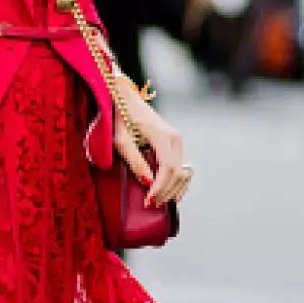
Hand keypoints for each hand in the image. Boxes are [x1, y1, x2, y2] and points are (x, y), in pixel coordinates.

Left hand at [114, 81, 192, 204]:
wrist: (125, 98)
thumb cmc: (119, 117)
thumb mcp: (121, 140)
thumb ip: (134, 161)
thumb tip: (148, 181)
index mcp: (163, 136)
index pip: (168, 169)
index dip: (160, 188)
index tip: (148, 200)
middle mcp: (175, 138)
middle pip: (178, 173)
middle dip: (166, 191)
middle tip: (151, 204)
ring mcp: (177, 140)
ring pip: (184, 171)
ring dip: (173, 188)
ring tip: (158, 200)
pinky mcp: (175, 143)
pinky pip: (183, 166)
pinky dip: (178, 181)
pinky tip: (169, 192)